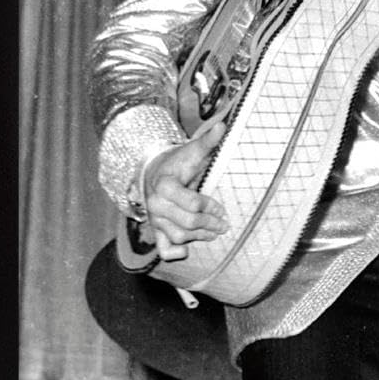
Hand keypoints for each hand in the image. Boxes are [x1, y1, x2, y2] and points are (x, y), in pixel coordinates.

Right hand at [141, 117, 228, 261]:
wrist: (153, 172)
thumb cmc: (177, 163)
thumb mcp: (192, 151)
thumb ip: (207, 141)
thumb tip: (224, 126)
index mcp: (164, 185)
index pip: (191, 203)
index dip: (210, 207)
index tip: (221, 208)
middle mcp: (156, 204)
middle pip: (187, 222)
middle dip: (209, 224)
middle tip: (225, 224)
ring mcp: (155, 219)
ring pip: (179, 236)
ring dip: (200, 236)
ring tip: (215, 232)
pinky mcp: (156, 230)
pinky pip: (162, 248)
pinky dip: (173, 253)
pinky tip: (186, 251)